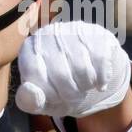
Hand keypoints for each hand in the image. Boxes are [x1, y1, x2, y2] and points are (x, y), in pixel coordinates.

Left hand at [15, 21, 130, 118]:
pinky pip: (100, 60)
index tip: (56, 99)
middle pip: (60, 73)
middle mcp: (48, 34)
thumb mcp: (43, 100)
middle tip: (74, 97)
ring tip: (85, 86)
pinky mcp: (96, 33)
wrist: (91, 73)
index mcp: (29, 49)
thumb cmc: (61, 88)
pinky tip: (99, 82)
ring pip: (82, 68)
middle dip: (70, 94)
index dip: (48, 92)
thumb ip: (30, 101)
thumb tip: (31, 91)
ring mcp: (73, 30)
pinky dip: (102, 78)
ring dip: (86, 86)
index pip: (34, 72)